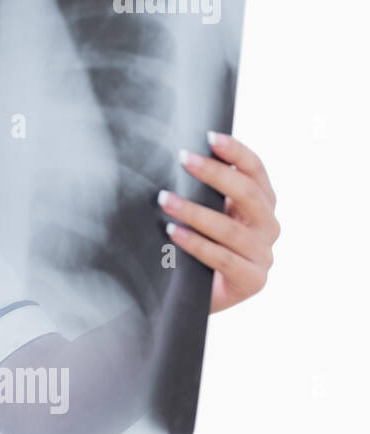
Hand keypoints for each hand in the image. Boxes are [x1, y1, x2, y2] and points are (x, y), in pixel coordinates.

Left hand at [158, 131, 279, 313]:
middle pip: (249, 194)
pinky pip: (224, 258)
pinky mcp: (253, 281)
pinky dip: (197, 244)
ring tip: (164, 199)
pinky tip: (173, 232)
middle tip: (182, 158)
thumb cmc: (194, 248)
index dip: (236, 152)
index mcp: (260, 204)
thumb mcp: (201, 214)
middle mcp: (268, 226)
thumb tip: (178, 157)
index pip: (256, 171)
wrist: (191, 297)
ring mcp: (263, 255)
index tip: (210, 136)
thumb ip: (202, 192)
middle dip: (214, 174)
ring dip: (195, 211)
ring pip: (231, 229)